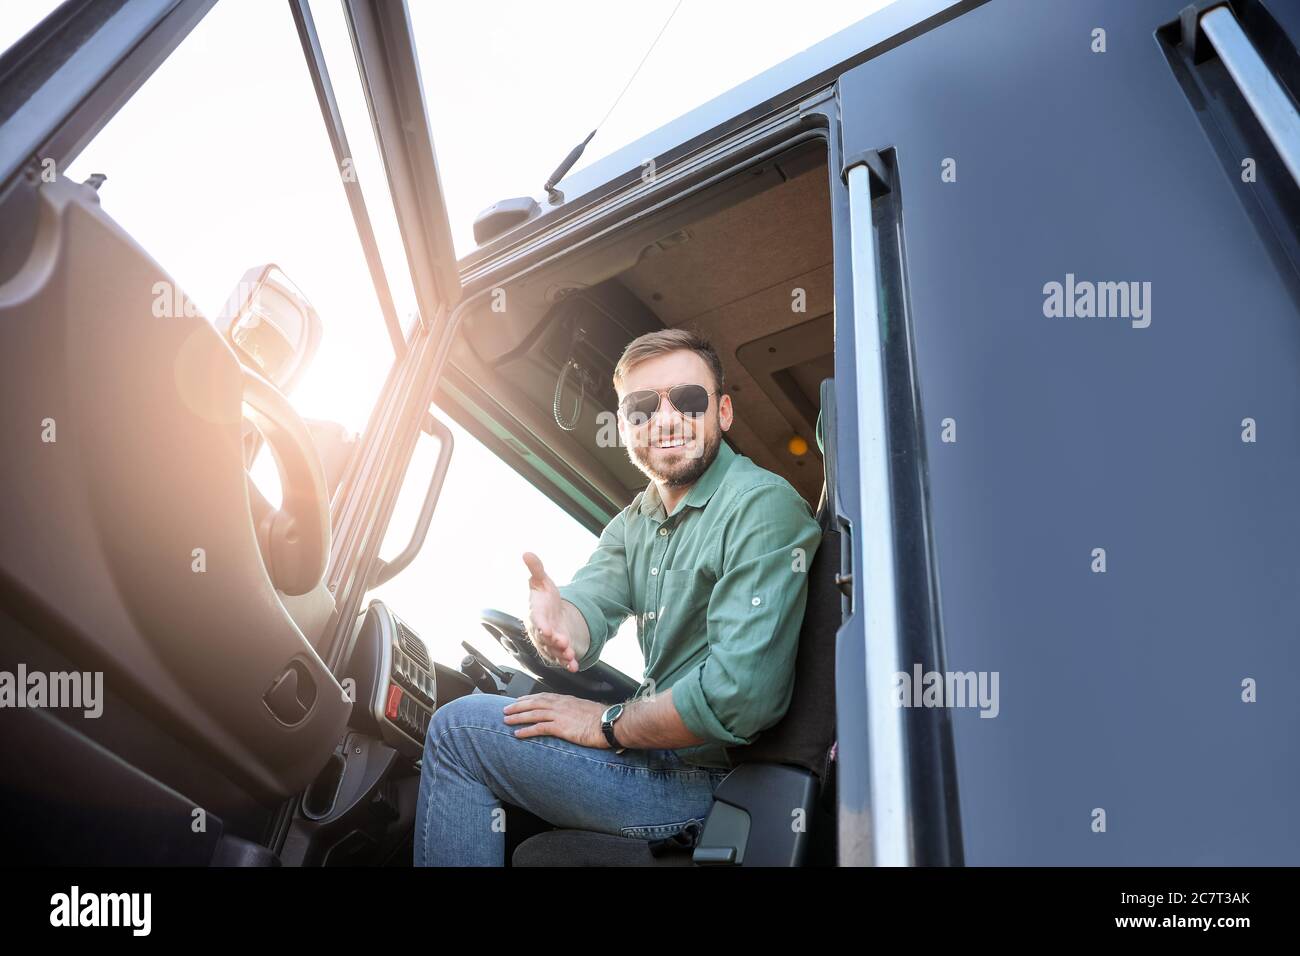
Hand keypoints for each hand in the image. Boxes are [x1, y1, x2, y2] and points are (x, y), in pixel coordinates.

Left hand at [502, 693, 606, 748]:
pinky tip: (517, 734)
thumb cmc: (602, 718)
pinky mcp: (560, 727)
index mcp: (566, 699)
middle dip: (518, 706)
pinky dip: (526, 730)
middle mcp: (560, 704)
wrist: (610, 723)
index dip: (529, 698)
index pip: (543, 696)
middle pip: (534, 703)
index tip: (519, 700)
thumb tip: (570, 715)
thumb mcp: (586, 709)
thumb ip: (575, 710)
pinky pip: (539, 728)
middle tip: (505, 709)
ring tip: (506, 720)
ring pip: (533, 713)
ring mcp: (559, 715)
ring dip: (518, 717)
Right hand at [523, 552, 577, 672]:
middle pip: (545, 639)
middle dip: (553, 642)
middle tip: (562, 642)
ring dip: (561, 654)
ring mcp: (549, 642)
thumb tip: (527, 553)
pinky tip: (574, 666)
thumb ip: (536, 569)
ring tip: (570, 655)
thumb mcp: (542, 581)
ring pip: (553, 651)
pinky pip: (562, 659)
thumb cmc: (544, 597)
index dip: (541, 625)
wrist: (552, 613)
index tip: (546, 628)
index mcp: (535, 614)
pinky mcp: (558, 650)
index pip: (536, 621)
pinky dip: (568, 663)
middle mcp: (540, 631)